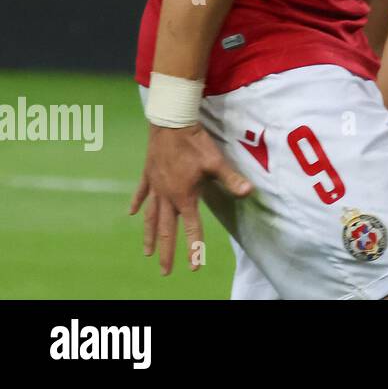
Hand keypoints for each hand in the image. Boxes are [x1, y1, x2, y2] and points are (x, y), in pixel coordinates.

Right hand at [129, 124, 251, 274]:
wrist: (171, 123)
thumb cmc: (195, 143)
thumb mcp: (216, 162)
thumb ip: (231, 179)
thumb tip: (248, 192)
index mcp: (184, 196)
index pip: (191, 228)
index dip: (194, 248)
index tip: (193, 267)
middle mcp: (167, 196)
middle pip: (166, 229)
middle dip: (166, 252)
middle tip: (164, 271)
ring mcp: (155, 186)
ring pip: (151, 216)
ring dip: (150, 235)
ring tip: (147, 252)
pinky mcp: (148, 174)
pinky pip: (141, 193)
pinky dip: (137, 204)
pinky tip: (131, 214)